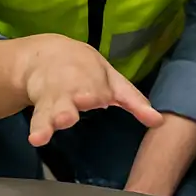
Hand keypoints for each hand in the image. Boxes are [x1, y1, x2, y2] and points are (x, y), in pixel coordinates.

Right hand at [14, 34, 163, 145]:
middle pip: (77, 93)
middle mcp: (75, 88)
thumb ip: (133, 101)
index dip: (99, 93)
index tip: (100, 98)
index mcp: (95, 80)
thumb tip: (159, 121)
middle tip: (82, 102)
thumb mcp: (111, 82)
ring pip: (56, 106)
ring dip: (58, 114)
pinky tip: (36, 138)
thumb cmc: (85, 73)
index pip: (100, 88)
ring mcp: (55, 98)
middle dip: (79, 98)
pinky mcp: (40, 107)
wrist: (46, 56)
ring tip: (60, 121)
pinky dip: (38, 129)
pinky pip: (38, 119)